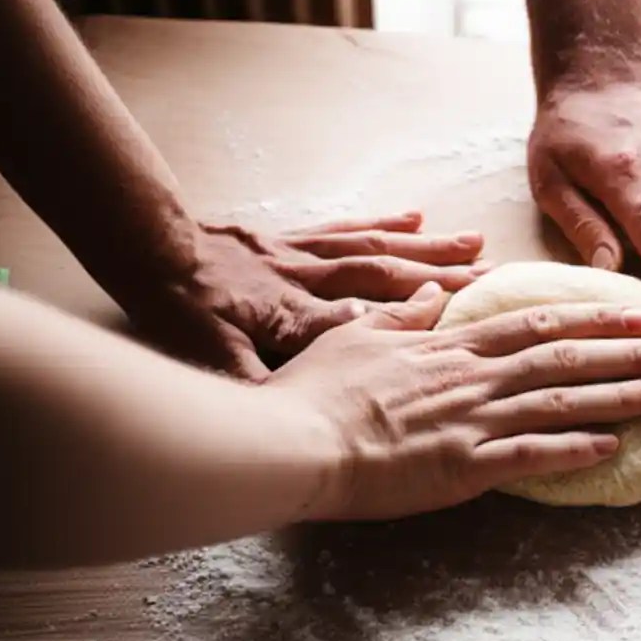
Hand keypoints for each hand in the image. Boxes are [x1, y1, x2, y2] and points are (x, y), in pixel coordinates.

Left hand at [133, 211, 488, 380]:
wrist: (149, 249)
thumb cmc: (181, 313)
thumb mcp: (214, 363)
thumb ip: (260, 389)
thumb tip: (299, 423)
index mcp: (297, 320)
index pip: (367, 326)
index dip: (415, 328)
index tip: (464, 330)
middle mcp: (313, 281)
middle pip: (387, 280)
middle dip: (442, 280)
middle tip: (492, 279)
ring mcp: (306, 253)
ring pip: (378, 248)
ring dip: (428, 247)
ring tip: (475, 242)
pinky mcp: (294, 234)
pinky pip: (348, 227)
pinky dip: (385, 223)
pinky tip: (416, 216)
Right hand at [267, 286, 640, 520]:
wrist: (293, 442)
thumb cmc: (318, 391)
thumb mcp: (360, 335)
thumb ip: (408, 314)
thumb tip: (439, 292)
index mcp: (452, 346)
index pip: (537, 322)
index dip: (592, 318)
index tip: (634, 311)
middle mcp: (474, 377)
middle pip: (566, 356)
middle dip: (629, 349)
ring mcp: (474, 421)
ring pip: (564, 400)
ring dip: (622, 394)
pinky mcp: (466, 467)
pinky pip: (533, 455)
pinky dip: (576, 448)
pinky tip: (616, 447)